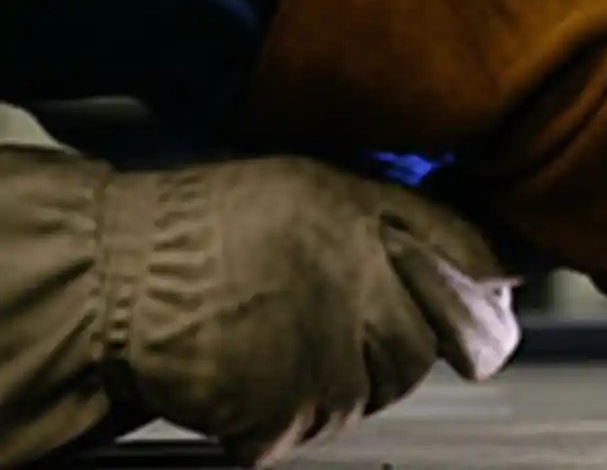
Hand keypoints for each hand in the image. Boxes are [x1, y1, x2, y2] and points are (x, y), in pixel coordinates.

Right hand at [100, 157, 518, 464]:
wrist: (111, 276)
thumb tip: (484, 261)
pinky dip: (281, 418)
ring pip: (368, 397)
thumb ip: (399, 218)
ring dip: (336, 385)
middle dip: (392, 351)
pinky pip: (307, 432)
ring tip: (280, 345)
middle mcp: (355, 284)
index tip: (478, 323)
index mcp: (363, 220)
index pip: (464, 266)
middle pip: (418, 349)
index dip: (474, 298)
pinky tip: (248, 374)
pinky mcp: (278, 414)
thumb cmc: (205, 225)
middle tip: (338, 334)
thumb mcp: (314, 187)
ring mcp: (319, 355)